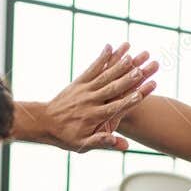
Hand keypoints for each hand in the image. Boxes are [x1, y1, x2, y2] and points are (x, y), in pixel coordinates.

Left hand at [42, 42, 158, 151]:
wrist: (44, 122)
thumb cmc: (66, 136)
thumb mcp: (83, 144)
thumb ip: (102, 142)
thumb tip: (124, 145)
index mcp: (94, 116)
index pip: (117, 107)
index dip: (133, 99)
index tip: (145, 91)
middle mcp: (91, 100)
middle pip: (114, 88)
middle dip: (130, 79)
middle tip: (144, 69)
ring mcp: (84, 89)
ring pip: (105, 75)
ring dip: (118, 65)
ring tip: (133, 55)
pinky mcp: (79, 81)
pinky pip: (92, 68)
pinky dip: (101, 57)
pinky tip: (111, 46)